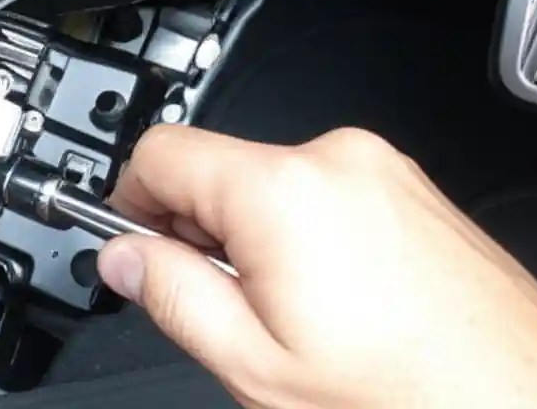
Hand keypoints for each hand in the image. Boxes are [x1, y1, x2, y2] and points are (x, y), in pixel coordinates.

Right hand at [99, 125, 536, 407]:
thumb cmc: (411, 398)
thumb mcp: (255, 365)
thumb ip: (171, 297)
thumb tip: (123, 259)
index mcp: (283, 190)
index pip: (160, 151)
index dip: (128, 201)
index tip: (130, 242)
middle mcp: (337, 161)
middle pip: (218, 166)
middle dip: (198, 227)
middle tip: (218, 301)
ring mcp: (384, 172)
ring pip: (271, 182)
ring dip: (254, 235)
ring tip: (290, 314)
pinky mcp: (413, 192)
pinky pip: (325, 193)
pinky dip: (305, 235)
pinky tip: (332, 302)